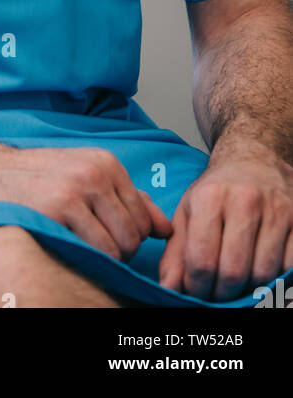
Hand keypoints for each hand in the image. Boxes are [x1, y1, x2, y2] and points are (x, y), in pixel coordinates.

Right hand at [0, 145, 171, 261]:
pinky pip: (96, 251)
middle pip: (134, 235)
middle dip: (117, 253)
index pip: (143, 218)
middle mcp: (96, 171)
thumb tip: (165, 226)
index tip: (103, 241)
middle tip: (87, 250)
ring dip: (102, 260)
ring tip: (74, 249)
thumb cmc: (28, 180)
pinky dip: (85, 259)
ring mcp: (78, 187)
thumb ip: (124, 198)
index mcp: (104, 162)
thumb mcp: (79, 177)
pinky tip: (61, 245)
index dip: (127, 239)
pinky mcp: (59, 206)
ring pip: (119, 247)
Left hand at [158, 141, 292, 300]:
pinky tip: (259, 267)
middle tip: (217, 292)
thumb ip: (176, 251)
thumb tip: (169, 288)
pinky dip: (274, 277)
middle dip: (223, 292)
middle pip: (234, 271)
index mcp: (210, 197)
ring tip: (238, 281)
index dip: (197, 287)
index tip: (196, 291)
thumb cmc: (217, 190)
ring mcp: (276, 209)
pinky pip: (288, 265)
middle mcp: (244, 200)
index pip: (201, 260)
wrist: (253, 158)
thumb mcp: (188, 212)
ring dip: (249, 287)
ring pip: (263, 273)